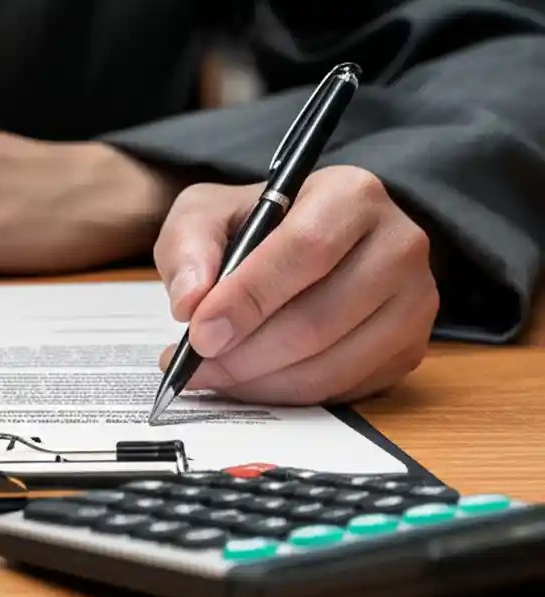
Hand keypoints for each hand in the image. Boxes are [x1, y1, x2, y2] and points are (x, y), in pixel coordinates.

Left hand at [155, 166, 438, 404]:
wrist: (308, 245)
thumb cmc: (257, 227)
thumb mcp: (208, 214)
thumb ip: (190, 246)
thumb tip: (190, 303)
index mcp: (352, 195)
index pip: (306, 251)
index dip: (248, 299)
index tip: (200, 333)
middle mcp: (398, 245)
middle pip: (319, 318)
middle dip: (246, 353)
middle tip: (196, 365)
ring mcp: (413, 302)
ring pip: (332, 363)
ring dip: (260, 381)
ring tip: (214, 375)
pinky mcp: (409, 349)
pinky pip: (343, 388)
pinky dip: (286, 394)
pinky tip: (249, 381)